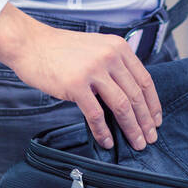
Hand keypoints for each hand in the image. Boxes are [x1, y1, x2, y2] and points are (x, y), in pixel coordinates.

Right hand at [0, 3, 161, 150]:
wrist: (31, 44)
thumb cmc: (61, 50)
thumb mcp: (96, 48)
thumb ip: (114, 66)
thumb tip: (129, 96)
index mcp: (118, 47)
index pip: (145, 80)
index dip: (153, 103)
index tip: (156, 120)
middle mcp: (110, 57)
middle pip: (136, 95)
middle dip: (145, 121)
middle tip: (150, 138)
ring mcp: (93, 70)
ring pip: (122, 105)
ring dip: (131, 128)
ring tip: (136, 143)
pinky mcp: (76, 85)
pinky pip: (96, 114)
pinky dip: (104, 131)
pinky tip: (108, 141)